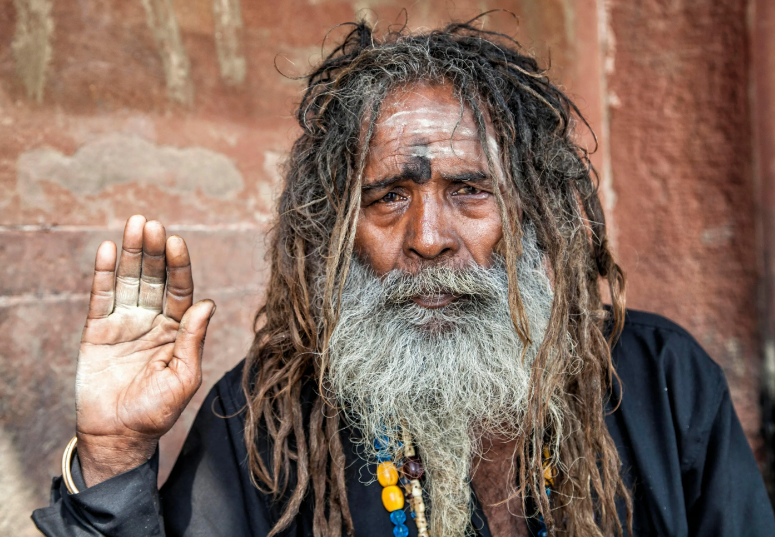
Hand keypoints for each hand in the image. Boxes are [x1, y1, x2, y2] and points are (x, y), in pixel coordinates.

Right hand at [74, 215, 214, 486]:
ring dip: (130, 252)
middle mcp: (153, 319)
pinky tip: (106, 249)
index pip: (181, 289)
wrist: (118, 435)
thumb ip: (193, 340)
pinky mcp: (97, 331)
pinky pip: (100, 297)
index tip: (176, 241)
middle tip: (151, 223)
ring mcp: (125, 323)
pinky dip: (102, 274)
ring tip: (134, 224)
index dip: (179, 265)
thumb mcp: (183, 377)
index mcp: (178, 329)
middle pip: (155, 277)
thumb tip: (208, 303)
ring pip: (129, 280)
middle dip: (154, 250)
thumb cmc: (157, 411)